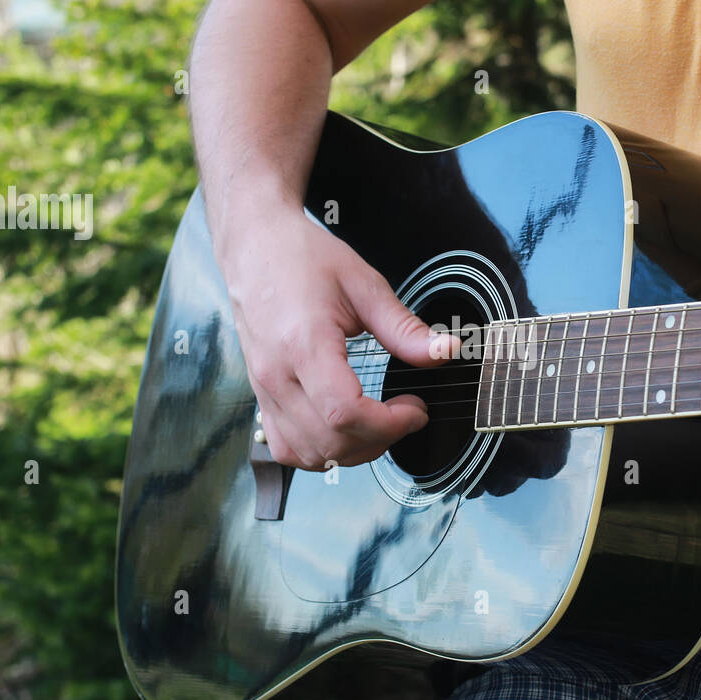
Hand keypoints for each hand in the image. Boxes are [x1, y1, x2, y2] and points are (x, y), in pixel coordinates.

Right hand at [220, 202, 455, 470]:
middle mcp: (277, 375)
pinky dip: (318, 452)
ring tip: (378, 423)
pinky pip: (285, 447)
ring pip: (307, 453)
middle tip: (405, 414)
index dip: (389, 424)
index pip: (345, 413)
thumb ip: (404, 327)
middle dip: (378, 440)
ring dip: (352, 451)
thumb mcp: (364, 285)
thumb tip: (445, 352)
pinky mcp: (259, 395)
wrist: (255, 246)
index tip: (415, 409)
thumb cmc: (302, 258)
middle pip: (329, 441)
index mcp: (304, 345)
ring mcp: (263, 389)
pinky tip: (343, 431)